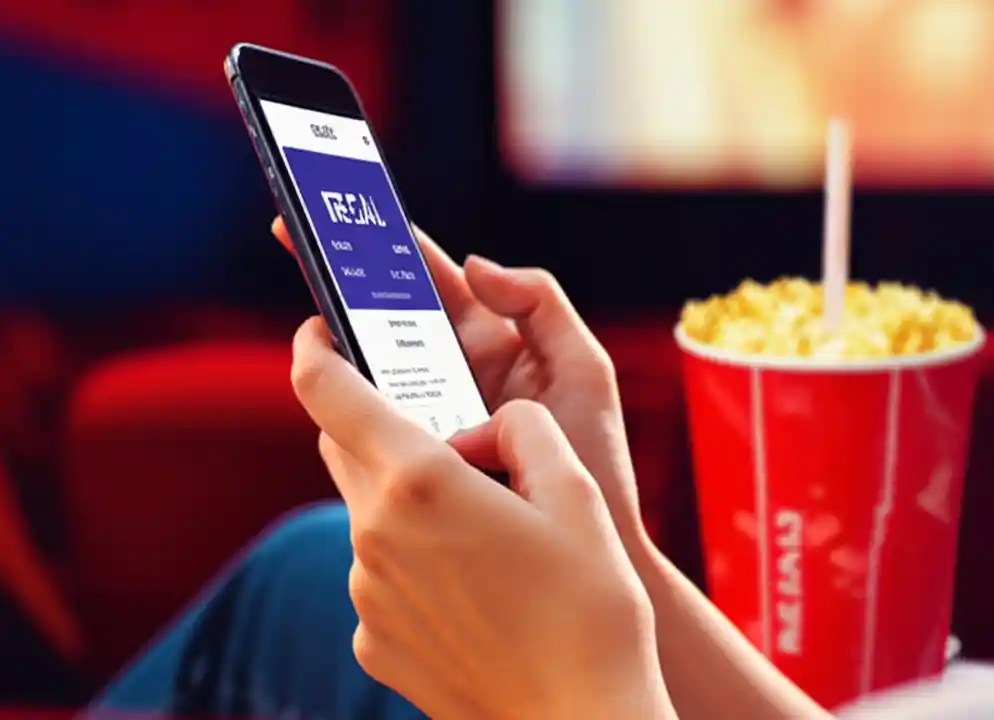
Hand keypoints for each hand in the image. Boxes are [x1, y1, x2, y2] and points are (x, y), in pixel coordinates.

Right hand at [272, 218, 643, 542]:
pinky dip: (351, 409)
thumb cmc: (596, 456)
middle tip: (306, 249)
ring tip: (313, 315)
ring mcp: (433, 417)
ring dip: (344, 346)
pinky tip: (330, 394)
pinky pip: (375, 426)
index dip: (393, 247)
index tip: (352, 214)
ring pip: (375, 373)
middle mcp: (457, 374)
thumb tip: (473, 263)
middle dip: (349, 285)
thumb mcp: (584, 367)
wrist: (598, 549)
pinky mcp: (419, 461)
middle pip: (391, 321)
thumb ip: (541, 305)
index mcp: (495, 341)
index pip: (435, 283)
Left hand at [290, 317, 675, 719]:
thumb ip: (520, 428)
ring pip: (369, 513)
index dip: (314, 345)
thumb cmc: (591, 605)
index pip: (326, 388)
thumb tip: (483, 428)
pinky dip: (413, 561)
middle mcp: (374, 534)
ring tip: (487, 530)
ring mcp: (367, 595)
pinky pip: (381, 574)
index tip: (320, 327)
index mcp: (419, 481)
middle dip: (376, 422)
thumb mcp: (575, 489)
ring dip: (407, 500)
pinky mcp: (372, 640)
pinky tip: (477, 589)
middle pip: (342, 447)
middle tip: (440, 429)